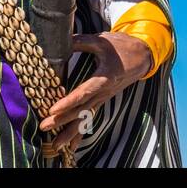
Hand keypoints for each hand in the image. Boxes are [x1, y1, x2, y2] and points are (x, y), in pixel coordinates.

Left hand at [39, 32, 152, 151]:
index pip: (84, 92)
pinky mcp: (102, 100)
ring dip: (70, 133)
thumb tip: (61, 40)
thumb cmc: (122, 47)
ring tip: (55, 145)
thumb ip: (82, 41)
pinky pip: (89, 119)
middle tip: (43, 126)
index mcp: (105, 77)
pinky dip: (80, 133)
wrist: (142, 56)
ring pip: (85, 118)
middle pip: (82, 110)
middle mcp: (104, 92)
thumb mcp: (103, 40)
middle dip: (62, 120)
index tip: (53, 109)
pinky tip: (71, 147)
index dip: (69, 101)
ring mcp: (103, 98)